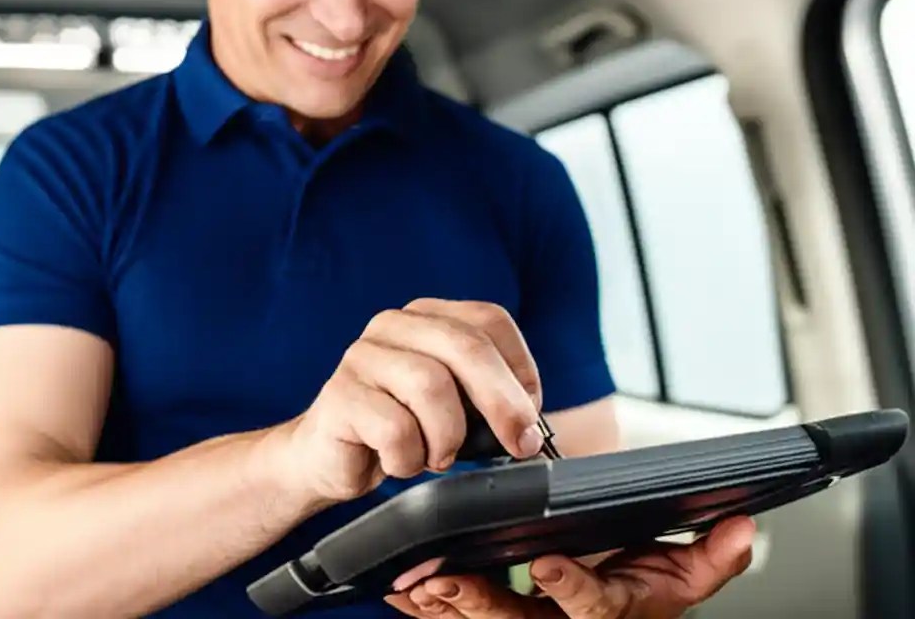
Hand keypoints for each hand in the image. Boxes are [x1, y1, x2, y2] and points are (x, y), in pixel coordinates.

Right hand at [267, 298, 543, 504]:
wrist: (329, 458)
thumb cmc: (400, 430)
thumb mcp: (453, 405)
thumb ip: (488, 399)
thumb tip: (529, 427)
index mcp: (427, 317)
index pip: (489, 320)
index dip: (520, 369)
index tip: (529, 415)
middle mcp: (393, 325)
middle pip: (466, 347)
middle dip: (503, 403)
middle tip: (519, 445)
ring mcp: (361, 357)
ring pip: (432, 387)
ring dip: (447, 437)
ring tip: (435, 455)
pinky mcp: (339, 396)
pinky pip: (395, 429)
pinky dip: (409, 458)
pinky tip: (398, 461)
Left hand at [385, 516, 756, 617]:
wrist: (618, 597)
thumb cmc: (644, 584)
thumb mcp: (685, 573)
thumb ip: (713, 555)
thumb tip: (743, 529)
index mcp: (611, 614)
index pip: (592, 609)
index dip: (571, 588)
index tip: (547, 563)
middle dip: (479, 604)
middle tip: (445, 578)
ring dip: (442, 603)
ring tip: (409, 581)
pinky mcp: (495, 617)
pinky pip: (456, 614)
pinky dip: (426, 602)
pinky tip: (396, 585)